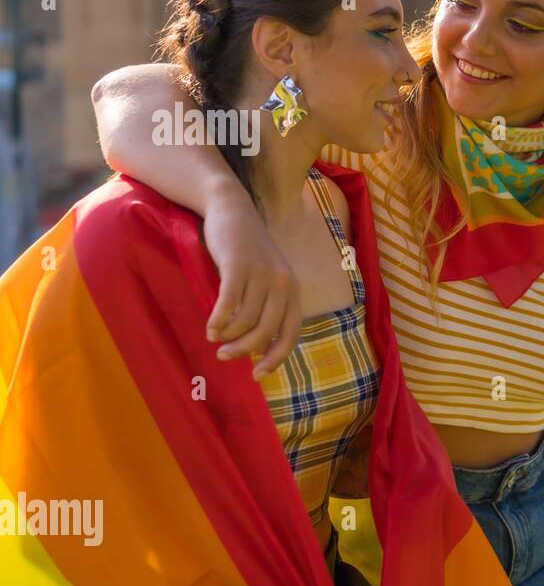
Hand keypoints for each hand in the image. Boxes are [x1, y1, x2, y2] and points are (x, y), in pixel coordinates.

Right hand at [202, 189, 300, 378]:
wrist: (232, 209)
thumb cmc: (245, 251)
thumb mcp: (264, 279)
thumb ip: (265, 308)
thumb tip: (256, 347)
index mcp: (292, 289)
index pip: (290, 334)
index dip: (275, 358)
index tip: (257, 375)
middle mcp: (282, 283)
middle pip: (265, 331)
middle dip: (244, 350)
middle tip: (224, 356)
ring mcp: (261, 273)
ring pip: (245, 320)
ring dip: (227, 336)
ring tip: (214, 338)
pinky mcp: (238, 265)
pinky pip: (229, 304)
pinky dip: (218, 321)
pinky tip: (210, 328)